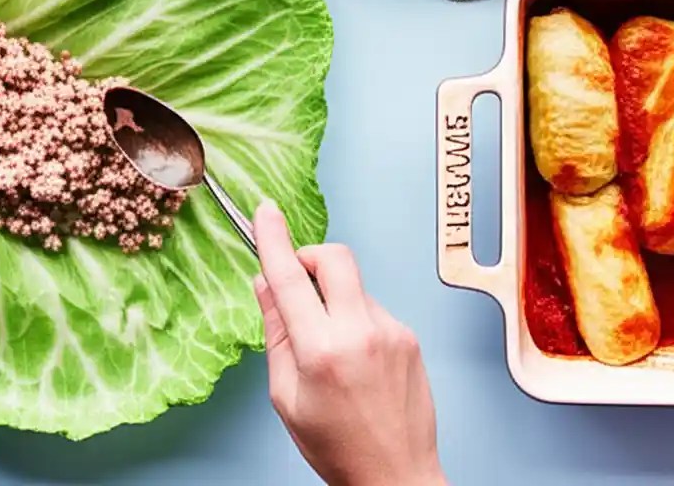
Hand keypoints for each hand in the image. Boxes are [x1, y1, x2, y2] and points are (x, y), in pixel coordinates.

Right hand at [252, 202, 444, 485]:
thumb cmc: (337, 447)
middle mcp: (361, 333)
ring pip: (353, 286)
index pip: (291, 278)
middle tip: (298, 280)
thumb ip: (276, 334)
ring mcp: (391, 332)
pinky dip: (355, 319)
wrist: (396, 475)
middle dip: (311, 256)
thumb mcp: (286, 396)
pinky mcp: (409, 337)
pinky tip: (354, 359)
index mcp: (322, 350)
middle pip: (336, 258)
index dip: (273, 239)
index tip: (264, 212)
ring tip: (329, 347)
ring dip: (334, 299)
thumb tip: (266, 285)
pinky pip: (372, 308)